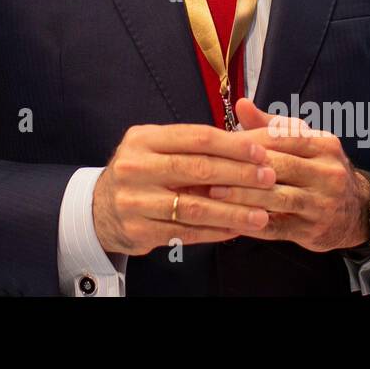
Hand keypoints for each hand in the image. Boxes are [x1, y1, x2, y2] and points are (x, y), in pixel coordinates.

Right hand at [93, 122, 275, 256]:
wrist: (100, 209)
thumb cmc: (141, 173)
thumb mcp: (157, 148)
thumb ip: (196, 145)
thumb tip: (248, 139)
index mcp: (143, 139)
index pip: (196, 137)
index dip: (232, 144)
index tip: (260, 151)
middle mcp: (136, 167)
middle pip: (198, 169)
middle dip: (239, 174)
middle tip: (268, 179)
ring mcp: (135, 200)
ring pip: (195, 206)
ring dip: (233, 211)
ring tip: (261, 214)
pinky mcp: (139, 230)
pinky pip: (186, 231)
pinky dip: (215, 231)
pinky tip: (236, 229)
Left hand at [200, 98, 369, 253]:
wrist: (358, 211)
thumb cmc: (319, 170)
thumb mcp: (304, 143)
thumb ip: (270, 125)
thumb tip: (241, 103)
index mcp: (324, 145)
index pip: (282, 138)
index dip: (249, 141)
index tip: (219, 143)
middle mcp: (328, 173)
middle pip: (279, 167)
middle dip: (241, 167)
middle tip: (208, 168)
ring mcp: (323, 204)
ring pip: (277, 198)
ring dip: (243, 196)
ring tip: (213, 193)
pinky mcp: (314, 231)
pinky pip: (278, 227)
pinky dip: (253, 222)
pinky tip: (230, 218)